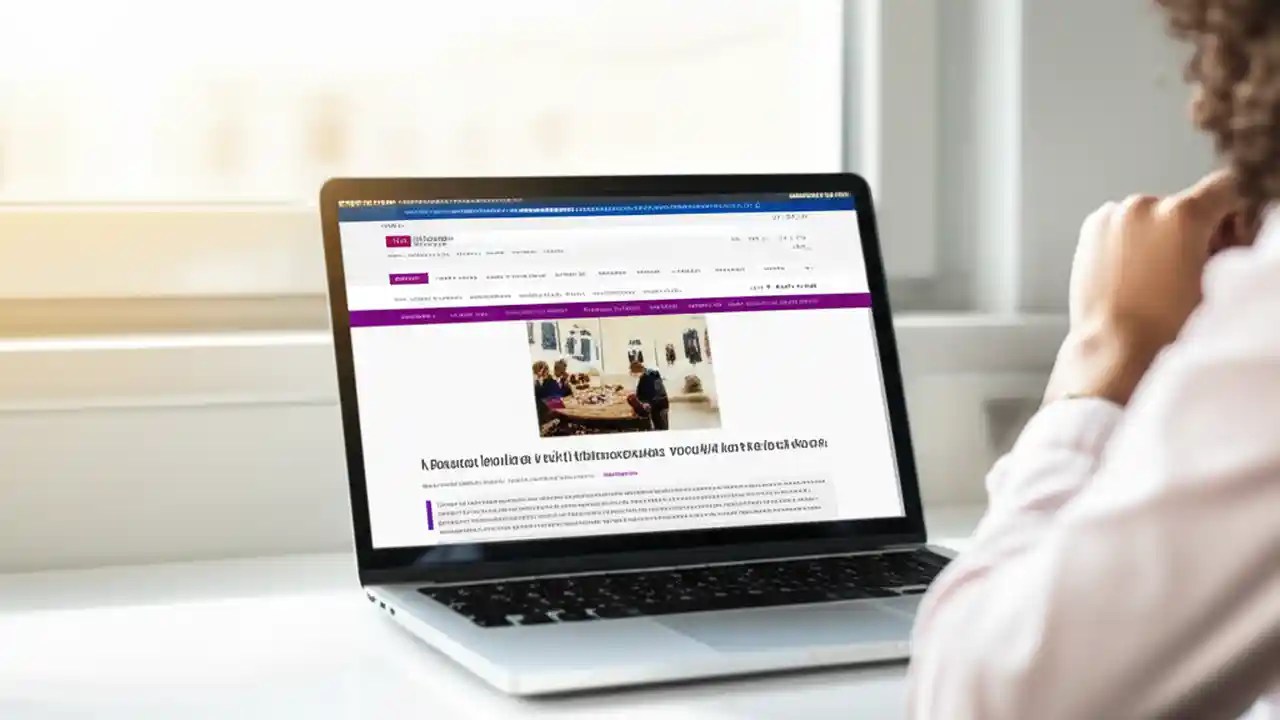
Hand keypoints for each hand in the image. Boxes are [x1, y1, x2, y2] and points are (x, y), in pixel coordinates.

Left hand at [1045, 171, 1242, 405]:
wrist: (1115, 344)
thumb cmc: (1167, 322)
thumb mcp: (1215, 277)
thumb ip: (1228, 242)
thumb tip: (1230, 230)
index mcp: (1183, 213)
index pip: (1226, 185)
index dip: (1236, 211)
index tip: (1231, 236)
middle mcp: (1145, 205)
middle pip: (1187, 203)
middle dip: (1196, 228)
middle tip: (1193, 265)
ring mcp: (1114, 214)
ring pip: (1154, 213)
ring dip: (1162, 233)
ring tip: (1159, 273)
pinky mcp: (1092, 226)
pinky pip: (1124, 222)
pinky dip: (1133, 237)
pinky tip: (1134, 270)